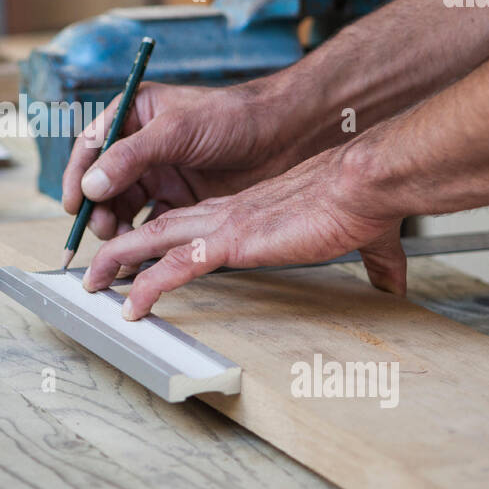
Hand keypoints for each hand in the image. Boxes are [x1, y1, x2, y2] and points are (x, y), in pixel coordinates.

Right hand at [61, 79, 311, 239]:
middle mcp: (142, 146)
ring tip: (122, 242)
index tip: (73, 204)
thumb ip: (130, 157)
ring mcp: (162, 174)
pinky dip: (143, 238)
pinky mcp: (182, 199)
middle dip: (97, 207)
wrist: (286, 135)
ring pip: (124, 205)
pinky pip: (152, 222)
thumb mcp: (176, 130)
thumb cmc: (234, 117)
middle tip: (102, 228)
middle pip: (103, 182)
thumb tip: (91, 186)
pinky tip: (142, 253)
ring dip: (117, 224)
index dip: (77, 175)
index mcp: (134, 115)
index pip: (91, 146)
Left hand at [81, 144, 407, 318]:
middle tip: (97, 268)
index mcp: (246, 211)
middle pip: (159, 228)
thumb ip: (375, 263)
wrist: (364, 184)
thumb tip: (395, 284)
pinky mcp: (229, 241)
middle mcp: (225, 214)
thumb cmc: (360, 205)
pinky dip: (146, 285)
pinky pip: (174, 267)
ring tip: (92, 284)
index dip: (164, 238)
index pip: (192, 224)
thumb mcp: (362, 239)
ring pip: (152, 242)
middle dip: (123, 246)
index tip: (144, 255)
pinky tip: (130, 304)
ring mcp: (223, 226)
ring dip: (118, 262)